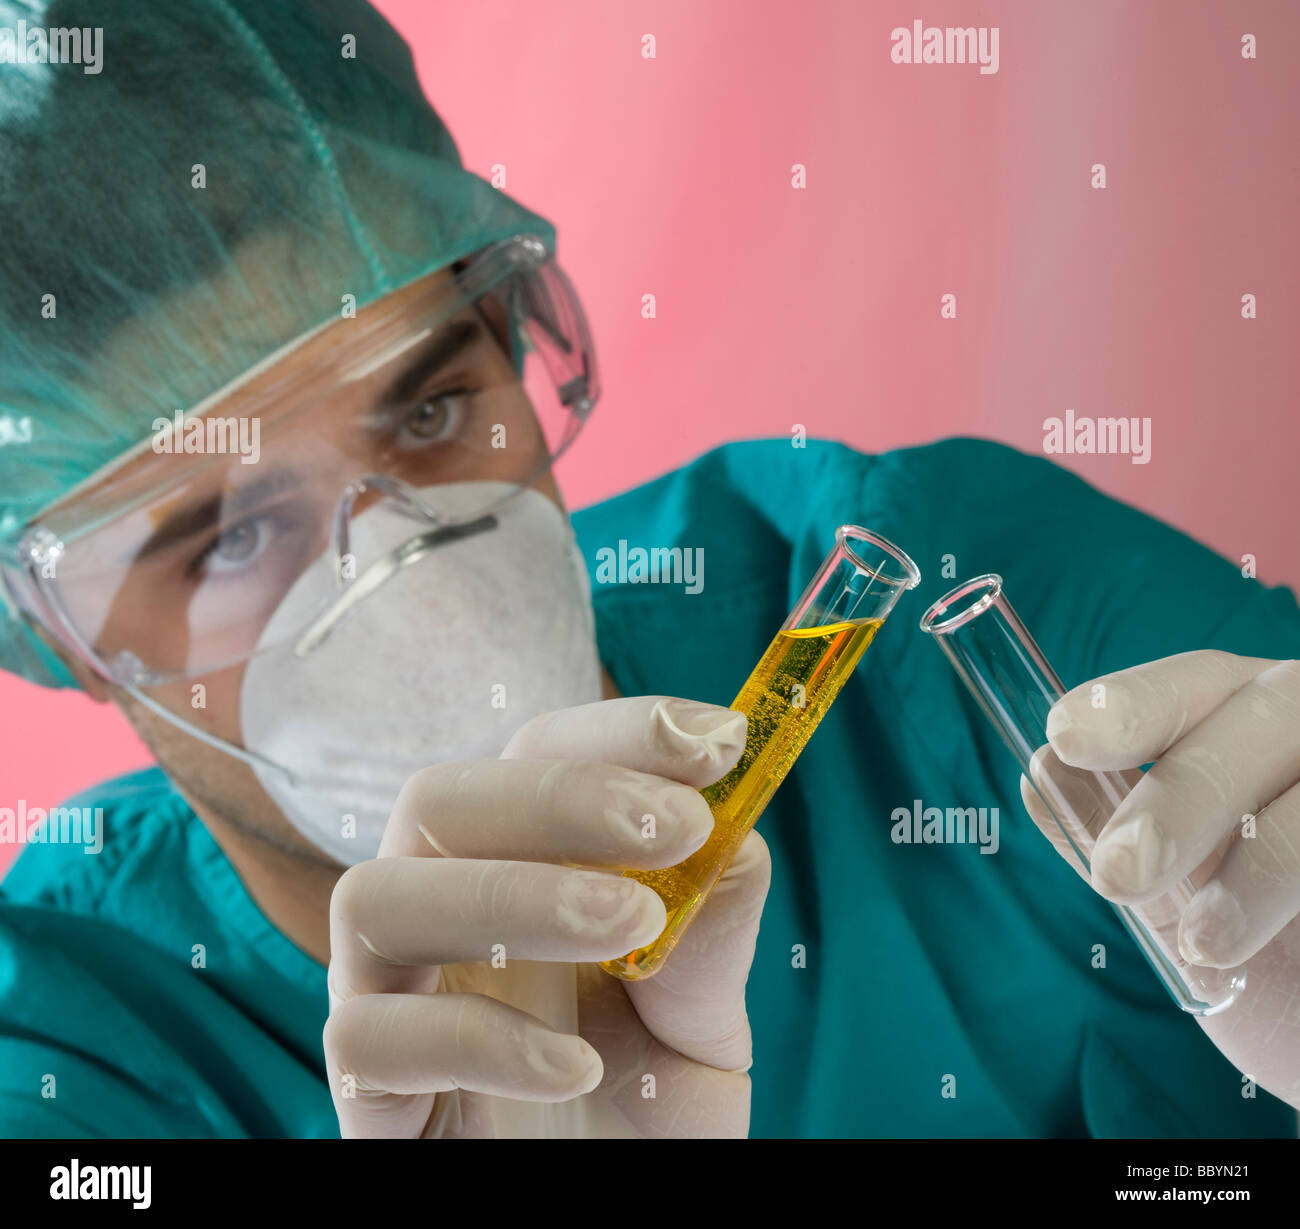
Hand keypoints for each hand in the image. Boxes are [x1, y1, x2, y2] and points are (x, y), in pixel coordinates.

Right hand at [322, 695, 769, 1136]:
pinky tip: (576, 1064)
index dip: (621, 732)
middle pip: (439, 799)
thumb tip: (738, 835)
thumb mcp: (700, 1018)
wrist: (601, 1211)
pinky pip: (371, 1037)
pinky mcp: (366, 1087)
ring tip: (632, 928)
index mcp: (515, 867)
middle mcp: (437, 911)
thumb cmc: (640, 1107)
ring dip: (515, 894)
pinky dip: (481, 1038)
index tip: (719, 737)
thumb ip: (712, 933)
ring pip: (375, 895)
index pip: (536, 756)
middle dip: (562, 794)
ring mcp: (386, 993)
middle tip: (677, 826)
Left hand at [1020, 651, 1299, 1110]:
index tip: (1066, 737)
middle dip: (1183, 796)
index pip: (1193, 684)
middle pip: (1260, 720)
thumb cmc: (1268, 960)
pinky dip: (1297, 887)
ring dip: (1263, 864)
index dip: (1132, 703)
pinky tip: (1260, 948)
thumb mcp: (1178, 900)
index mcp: (1249, 722)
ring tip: (1204, 942)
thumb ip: (1114, 833)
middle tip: (1120, 873)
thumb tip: (1042, 775)